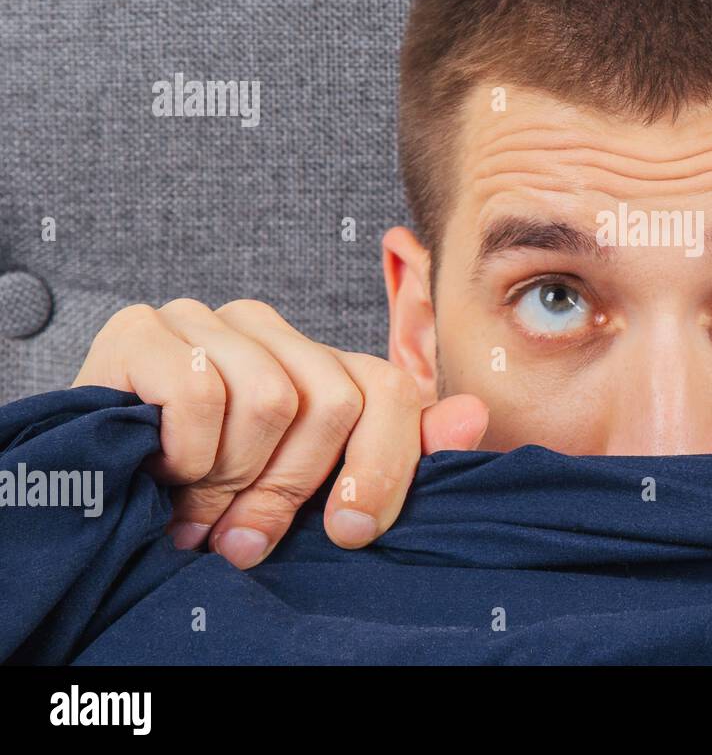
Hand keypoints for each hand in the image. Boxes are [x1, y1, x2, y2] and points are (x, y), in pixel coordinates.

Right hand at [73, 299, 488, 568]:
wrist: (97, 495)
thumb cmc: (211, 502)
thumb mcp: (308, 494)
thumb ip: (391, 457)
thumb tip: (472, 418)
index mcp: (317, 365)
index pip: (390, 391)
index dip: (381, 467)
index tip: (347, 532)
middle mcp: (269, 329)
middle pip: (333, 401)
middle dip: (288, 488)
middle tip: (240, 533)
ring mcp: (205, 320)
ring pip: (269, 399)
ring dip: (228, 480)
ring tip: (197, 506)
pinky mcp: (142, 329)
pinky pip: (199, 391)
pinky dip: (184, 452)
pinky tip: (163, 465)